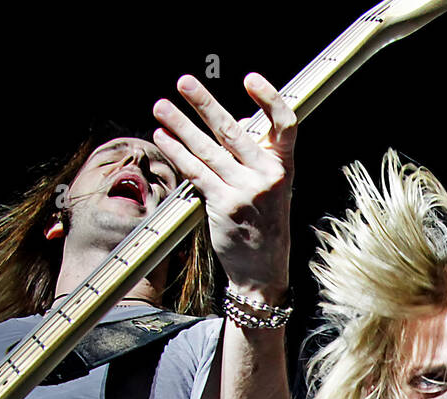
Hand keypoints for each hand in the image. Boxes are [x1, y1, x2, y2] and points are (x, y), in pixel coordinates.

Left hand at [153, 72, 295, 302]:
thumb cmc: (265, 224)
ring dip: (180, 125)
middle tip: (184, 82)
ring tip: (161, 106)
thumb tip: (238, 120)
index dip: (270, 98)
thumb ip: (256, 153)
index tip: (249, 79)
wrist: (263, 271)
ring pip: (208, 149)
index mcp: (284, 167)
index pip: (285, 124)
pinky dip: (177, 152)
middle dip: (205, 103)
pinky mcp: (223, 205)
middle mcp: (267, 176)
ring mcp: (245, 191)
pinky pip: (195, 172)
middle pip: (233, 131)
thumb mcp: (271, 187)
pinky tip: (163, 137)